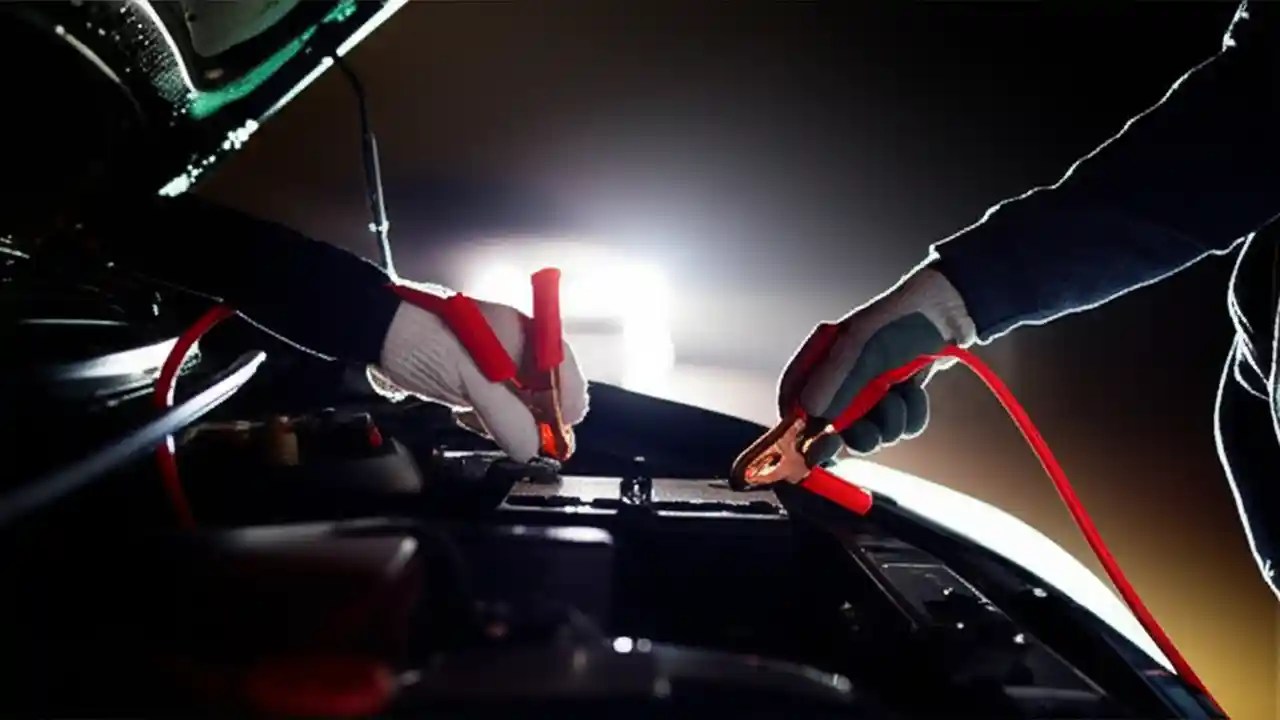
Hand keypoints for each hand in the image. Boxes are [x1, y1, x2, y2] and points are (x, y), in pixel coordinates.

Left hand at [374, 293, 588, 461]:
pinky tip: (472, 422)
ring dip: (510, 422)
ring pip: (517, 402)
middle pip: (543, 389)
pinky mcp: (468, 380)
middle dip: (539, 418)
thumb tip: (531, 448)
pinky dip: (486, 420)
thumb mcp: (470, 380)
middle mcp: (513, 347)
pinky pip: (490, 407)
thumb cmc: (422, 340)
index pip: (562, 369)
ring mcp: (491, 364)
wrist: (373, 333)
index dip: (567, 402)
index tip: (562, 433)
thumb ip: (505, 414)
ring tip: (499, 433)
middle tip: (533, 444)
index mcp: (523, 333)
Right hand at [777, 267, 973, 464]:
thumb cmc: (901, 319)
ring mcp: (869, 391)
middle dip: (856, 433)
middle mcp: (841, 379)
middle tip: (869, 432)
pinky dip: (910, 416)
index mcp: (821, 360)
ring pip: (870, 432)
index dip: (798, 428)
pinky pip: (898, 429)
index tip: (815, 447)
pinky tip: (915, 392)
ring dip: (889, 421)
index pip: (794, 400)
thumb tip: (810, 411)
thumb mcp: (862, 347)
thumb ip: (836, 380)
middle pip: (832, 428)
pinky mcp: (896, 400)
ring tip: (901, 395)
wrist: (948, 312)